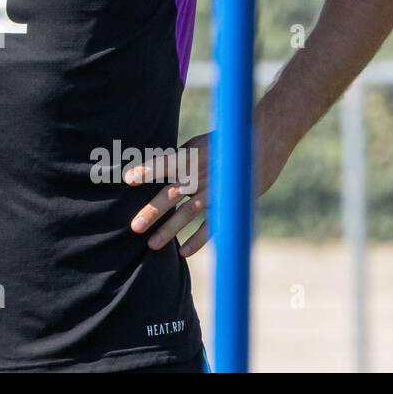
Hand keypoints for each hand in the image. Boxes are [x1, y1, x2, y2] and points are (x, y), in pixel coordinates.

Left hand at [125, 125, 292, 257]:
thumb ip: (179, 157)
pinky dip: (198, 239)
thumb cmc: (225, 142)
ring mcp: (216, 189)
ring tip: (152, 245)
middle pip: (173, 193)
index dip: (147, 170)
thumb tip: (154, 166)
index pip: (165, 162)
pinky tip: (183, 252)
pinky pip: (213, 224)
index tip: (127, 178)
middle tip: (134, 227)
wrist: (265, 141)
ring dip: (170, 230)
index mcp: (191, 155)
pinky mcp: (230, 202)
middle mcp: (201, 173)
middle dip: (152, 211)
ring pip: (190, 212)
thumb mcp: (199, 143)